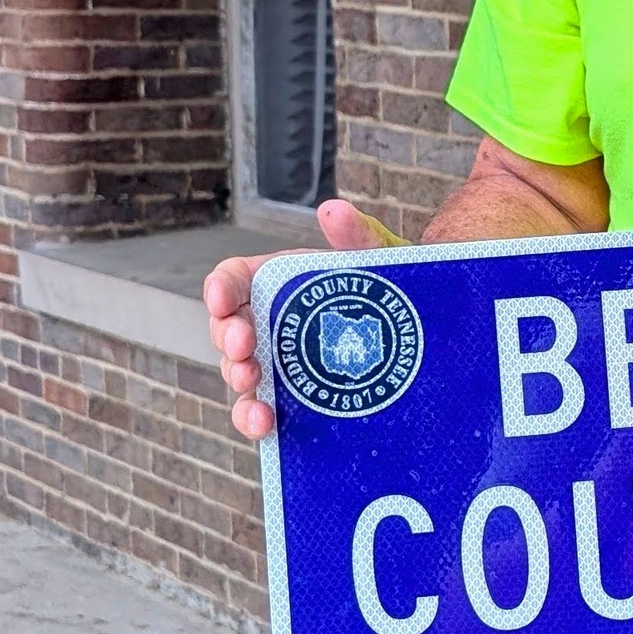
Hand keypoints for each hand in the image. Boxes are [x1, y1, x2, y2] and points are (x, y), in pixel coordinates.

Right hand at [203, 199, 403, 441]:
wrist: (412, 333)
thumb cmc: (388, 289)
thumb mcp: (378, 260)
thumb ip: (357, 234)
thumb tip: (332, 210)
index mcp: (277, 281)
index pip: (233, 279)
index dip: (220, 287)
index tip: (222, 299)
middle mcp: (268, 321)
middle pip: (228, 328)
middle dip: (228, 337)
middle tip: (246, 346)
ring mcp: (275, 360)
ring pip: (239, 371)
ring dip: (237, 378)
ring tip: (250, 383)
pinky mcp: (288, 396)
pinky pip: (259, 409)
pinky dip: (253, 418)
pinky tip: (265, 424)